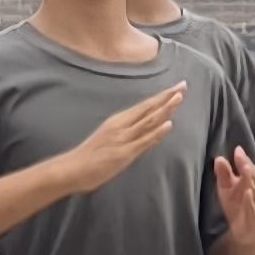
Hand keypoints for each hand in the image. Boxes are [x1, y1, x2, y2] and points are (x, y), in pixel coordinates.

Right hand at [68, 85, 185, 192]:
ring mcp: (123, 139)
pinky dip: (157, 132)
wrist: (71, 169)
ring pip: (148, 121)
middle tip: (183, 85)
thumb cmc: (90, 155)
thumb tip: (146, 129)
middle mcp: (121, 126)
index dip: (162, 96)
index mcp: (118, 121)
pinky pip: (144, 141)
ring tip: (179, 97)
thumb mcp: (110, 137)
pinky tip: (169, 124)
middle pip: (148, 109)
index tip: (177, 87)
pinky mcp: (124, 153)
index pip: (145, 106)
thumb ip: (127, 132)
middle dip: (167, 97)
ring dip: (165, 109)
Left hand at [213, 147, 254, 254]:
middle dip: (248, 166)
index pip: (251, 168)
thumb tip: (218, 157)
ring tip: (245, 168)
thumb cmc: (238, 206)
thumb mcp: (228, 189)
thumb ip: (225, 174)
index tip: (237, 149)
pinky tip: (248, 191)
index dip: (244, 159)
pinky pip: (254, 206)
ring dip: (251, 179)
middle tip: (240, 156)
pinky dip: (251, 199)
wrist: (248, 231)